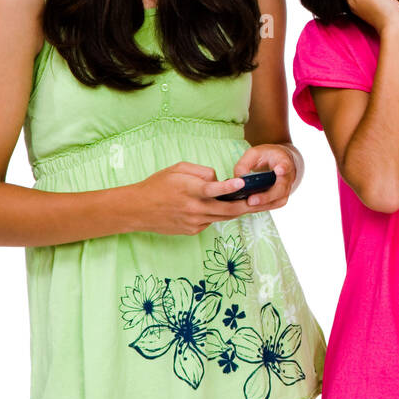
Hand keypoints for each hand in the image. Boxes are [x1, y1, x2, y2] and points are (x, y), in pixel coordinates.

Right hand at [134, 162, 256, 236]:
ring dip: (238, 210)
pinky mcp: (192, 230)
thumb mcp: (178, 169)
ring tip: (252, 203)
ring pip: (224, 217)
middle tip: (261, 199)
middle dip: (247, 205)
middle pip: (227, 209)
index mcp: (189, 190)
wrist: (137, 209)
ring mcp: (194, 222)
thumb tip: (218, 179)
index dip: (229, 186)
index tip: (242, 183)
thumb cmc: (158, 185)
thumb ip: (201, 171)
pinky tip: (222, 208)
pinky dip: (219, 214)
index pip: (212, 189)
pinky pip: (212, 221)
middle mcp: (193, 208)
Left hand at [231, 143, 298, 209]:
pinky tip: (250, 207)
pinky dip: (262, 207)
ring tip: (247, 205)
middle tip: (251, 200)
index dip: (283, 168)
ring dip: (262, 205)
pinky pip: (273, 205)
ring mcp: (287, 189)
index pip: (286, 164)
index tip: (280, 170)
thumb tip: (237, 180)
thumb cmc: (266, 156)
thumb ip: (244, 164)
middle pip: (281, 188)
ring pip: (278, 200)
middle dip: (266, 196)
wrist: (279, 161)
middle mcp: (288, 176)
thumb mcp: (253, 154)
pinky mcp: (282, 198)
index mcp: (283, 160)